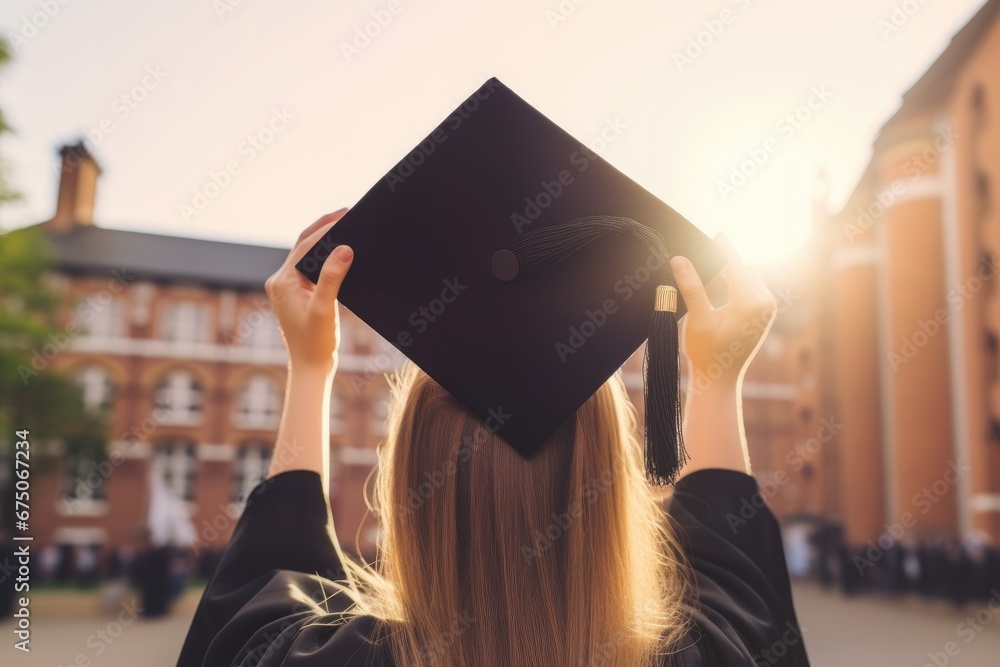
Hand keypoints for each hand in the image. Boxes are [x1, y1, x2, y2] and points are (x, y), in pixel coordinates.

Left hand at [264, 209, 354, 369]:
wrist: (310, 367)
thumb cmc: (315, 342)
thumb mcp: (325, 308)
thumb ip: (332, 277)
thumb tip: (344, 248)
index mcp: (281, 282)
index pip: (305, 246)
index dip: (326, 229)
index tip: (345, 215)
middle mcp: (280, 281)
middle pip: (303, 245)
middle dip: (324, 229)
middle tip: (346, 212)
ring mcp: (287, 287)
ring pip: (307, 255)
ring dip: (325, 241)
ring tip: (344, 225)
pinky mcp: (297, 294)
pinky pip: (311, 268)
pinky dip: (324, 258)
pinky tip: (340, 252)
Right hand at [670, 237, 776, 390]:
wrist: (719, 379)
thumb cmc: (707, 353)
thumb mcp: (698, 319)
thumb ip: (691, 287)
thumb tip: (679, 259)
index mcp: (752, 301)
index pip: (736, 263)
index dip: (723, 246)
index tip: (717, 230)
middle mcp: (765, 301)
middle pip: (743, 267)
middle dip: (725, 258)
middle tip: (704, 248)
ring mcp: (767, 307)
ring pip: (748, 275)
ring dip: (731, 270)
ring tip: (708, 264)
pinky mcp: (763, 312)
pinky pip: (750, 286)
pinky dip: (736, 281)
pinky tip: (719, 282)